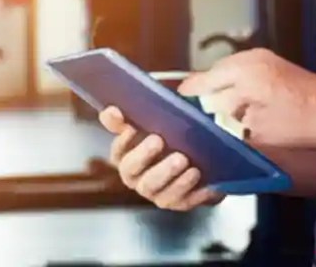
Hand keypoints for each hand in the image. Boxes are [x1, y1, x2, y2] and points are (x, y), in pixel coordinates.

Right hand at [98, 106, 224, 210]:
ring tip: (188, 163)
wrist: (204, 154)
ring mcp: (159, 194)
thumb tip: (111, 111)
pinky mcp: (181, 202)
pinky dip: (196, 192)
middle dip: (144, 156)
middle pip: (133, 173)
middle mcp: (139, 179)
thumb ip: (129, 118)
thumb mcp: (152, 121)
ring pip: (159, 192)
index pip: (118, 152)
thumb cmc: (172, 135)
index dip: (124, 141)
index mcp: (127, 158)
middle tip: (159, 140)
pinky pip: (186, 201)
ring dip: (173, 178)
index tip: (133, 128)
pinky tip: (204, 180)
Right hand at [178, 48, 315, 149]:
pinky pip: (243, 71)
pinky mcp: (273, 63)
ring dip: (220, 91)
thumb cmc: (302, 124)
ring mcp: (263, 58)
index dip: (186, 98)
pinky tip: (238, 107)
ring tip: (216, 115)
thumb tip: (206, 114)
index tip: (175, 112)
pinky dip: (236, 86)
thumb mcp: (256, 129)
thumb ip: (226, 117)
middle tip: (194, 118)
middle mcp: (250, 59)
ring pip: (227, 73)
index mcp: (243, 73)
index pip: (200, 82)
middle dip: (203, 95)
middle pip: (212, 75)